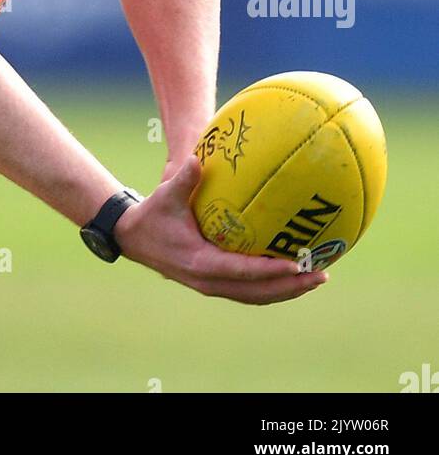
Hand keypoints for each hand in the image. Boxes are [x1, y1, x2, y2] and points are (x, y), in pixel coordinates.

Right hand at [113, 155, 329, 304]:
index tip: (296, 264)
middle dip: (291, 286)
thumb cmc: (152, 214)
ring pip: (257, 295)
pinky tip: (291, 273)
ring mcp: (212, 286)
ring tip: (315, 277)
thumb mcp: (165, 196)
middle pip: (257, 292)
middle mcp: (209, 281)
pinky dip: (273, 285)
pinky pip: (250, 290)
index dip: (270, 271)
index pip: (241, 272)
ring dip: (287, 290)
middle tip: (320, 274)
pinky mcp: (215, 283)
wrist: (134, 238)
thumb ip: (183, 180)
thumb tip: (196, 158)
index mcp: (200, 263)